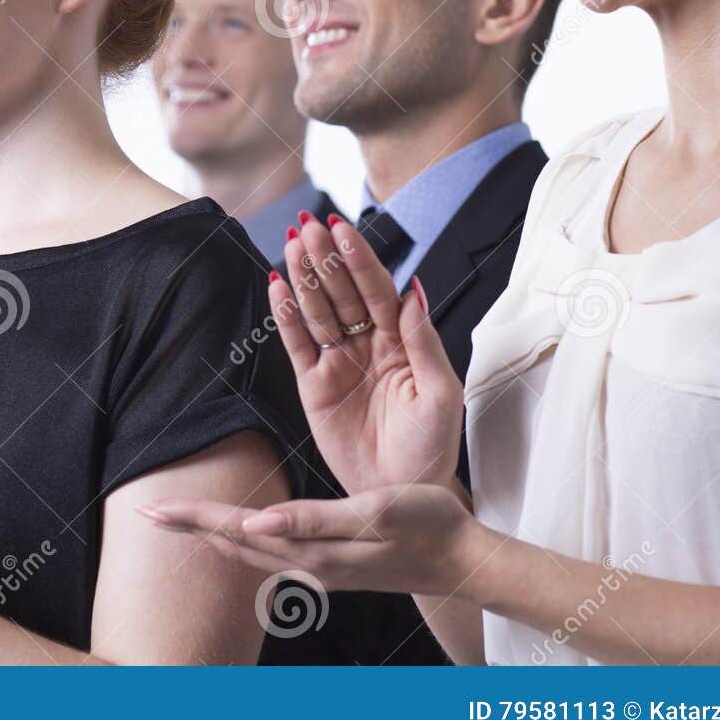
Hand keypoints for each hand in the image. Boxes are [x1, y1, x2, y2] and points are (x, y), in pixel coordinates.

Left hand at [138, 484, 488, 597]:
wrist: (460, 558)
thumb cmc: (423, 525)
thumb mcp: (371, 513)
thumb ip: (312, 520)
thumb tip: (256, 523)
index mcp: (310, 549)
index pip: (236, 530)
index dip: (193, 517)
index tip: (153, 508)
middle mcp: (307, 564)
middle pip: (233, 544)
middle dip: (190, 527)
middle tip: (149, 512)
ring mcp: (319, 568)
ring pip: (249, 552)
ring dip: (213, 535)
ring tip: (183, 521)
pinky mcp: (332, 565)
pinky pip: (272, 554)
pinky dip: (245, 541)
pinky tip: (243, 533)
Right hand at [273, 214, 464, 492]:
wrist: (400, 494)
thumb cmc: (430, 449)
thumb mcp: (441, 395)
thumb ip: (425, 343)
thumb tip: (414, 292)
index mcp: (402, 341)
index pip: (377, 288)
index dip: (360, 258)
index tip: (345, 228)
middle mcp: (368, 344)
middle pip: (343, 291)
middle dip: (327, 258)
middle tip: (310, 225)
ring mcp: (338, 362)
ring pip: (318, 309)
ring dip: (304, 277)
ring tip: (292, 244)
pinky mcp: (313, 385)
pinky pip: (296, 343)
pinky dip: (285, 315)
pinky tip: (277, 285)